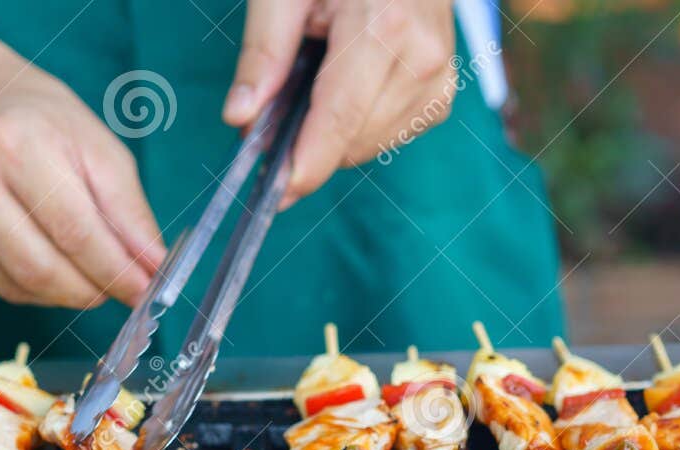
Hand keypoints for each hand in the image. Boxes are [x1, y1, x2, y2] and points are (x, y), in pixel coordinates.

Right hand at [0, 41, 164, 308]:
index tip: (145, 289)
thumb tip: (154, 266)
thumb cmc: (39, 121)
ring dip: (66, 294)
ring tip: (88, 278)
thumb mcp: (96, 145)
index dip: (115, 271)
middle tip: (118, 290)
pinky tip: (50, 266)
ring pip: (19, 285)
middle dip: (91, 290)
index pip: (75, 231)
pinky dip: (36, 289)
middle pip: (41, 267)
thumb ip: (128, 209)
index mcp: (18, 144)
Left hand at [224, 0, 458, 203]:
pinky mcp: (440, 97)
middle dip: (307, 141)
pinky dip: (357, 127)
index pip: (340, 118)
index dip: (306, 163)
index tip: (276, 194)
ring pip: (367, 146)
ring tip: (322, 79)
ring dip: (332, 134)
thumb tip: (240, 118)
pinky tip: (350, 86)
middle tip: (277, 103)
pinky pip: (386, 138)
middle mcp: (421, 59)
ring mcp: (437, 81)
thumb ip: (263, 52)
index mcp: (385, 25)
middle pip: (351, 140)